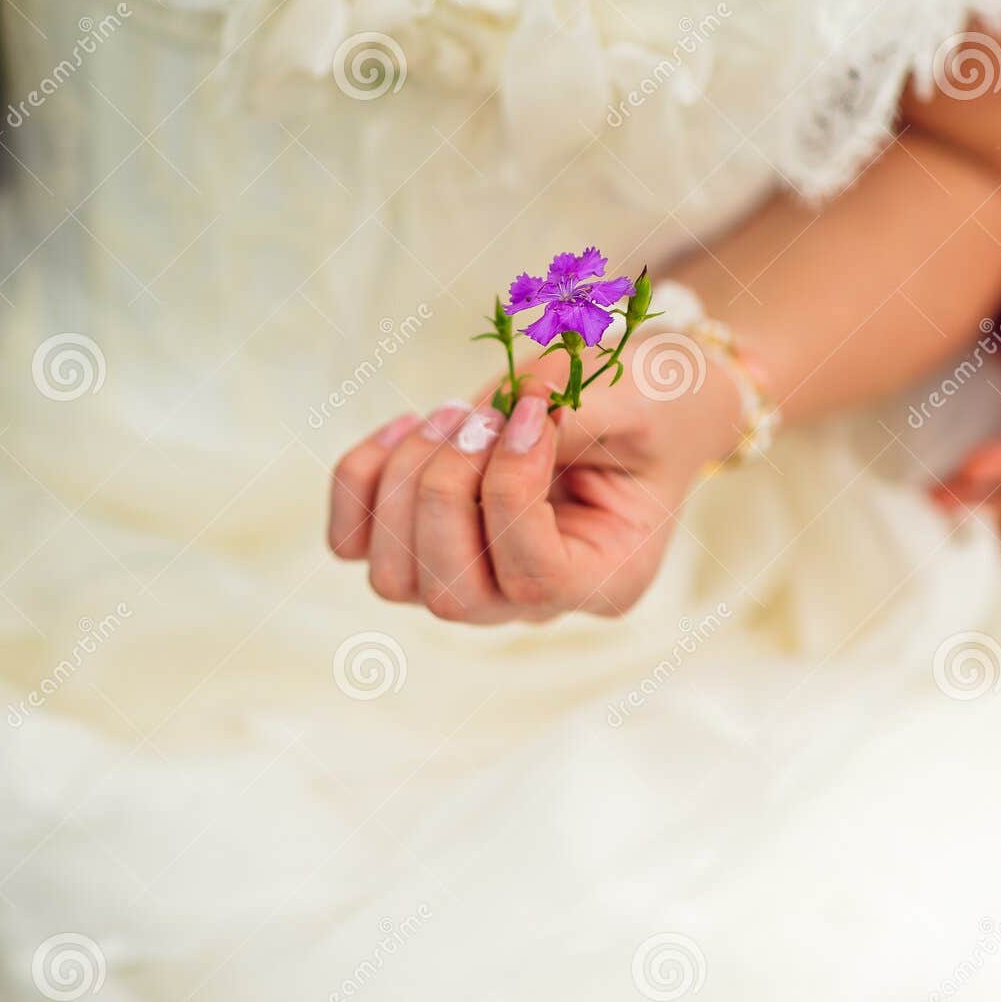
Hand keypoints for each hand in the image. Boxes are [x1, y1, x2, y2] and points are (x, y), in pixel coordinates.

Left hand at [328, 352, 740, 622]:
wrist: (635, 403)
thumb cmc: (647, 405)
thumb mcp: (637, 399)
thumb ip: (577, 408)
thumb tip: (500, 409)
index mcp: (605, 579)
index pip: (532, 577)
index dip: (511, 489)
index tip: (530, 410)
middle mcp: (532, 602)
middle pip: (450, 593)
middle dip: (447, 489)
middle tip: (482, 414)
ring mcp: (473, 581)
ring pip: (394, 578)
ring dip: (405, 482)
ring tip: (453, 413)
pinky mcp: (423, 546)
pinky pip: (353, 542)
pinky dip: (361, 480)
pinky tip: (409, 426)